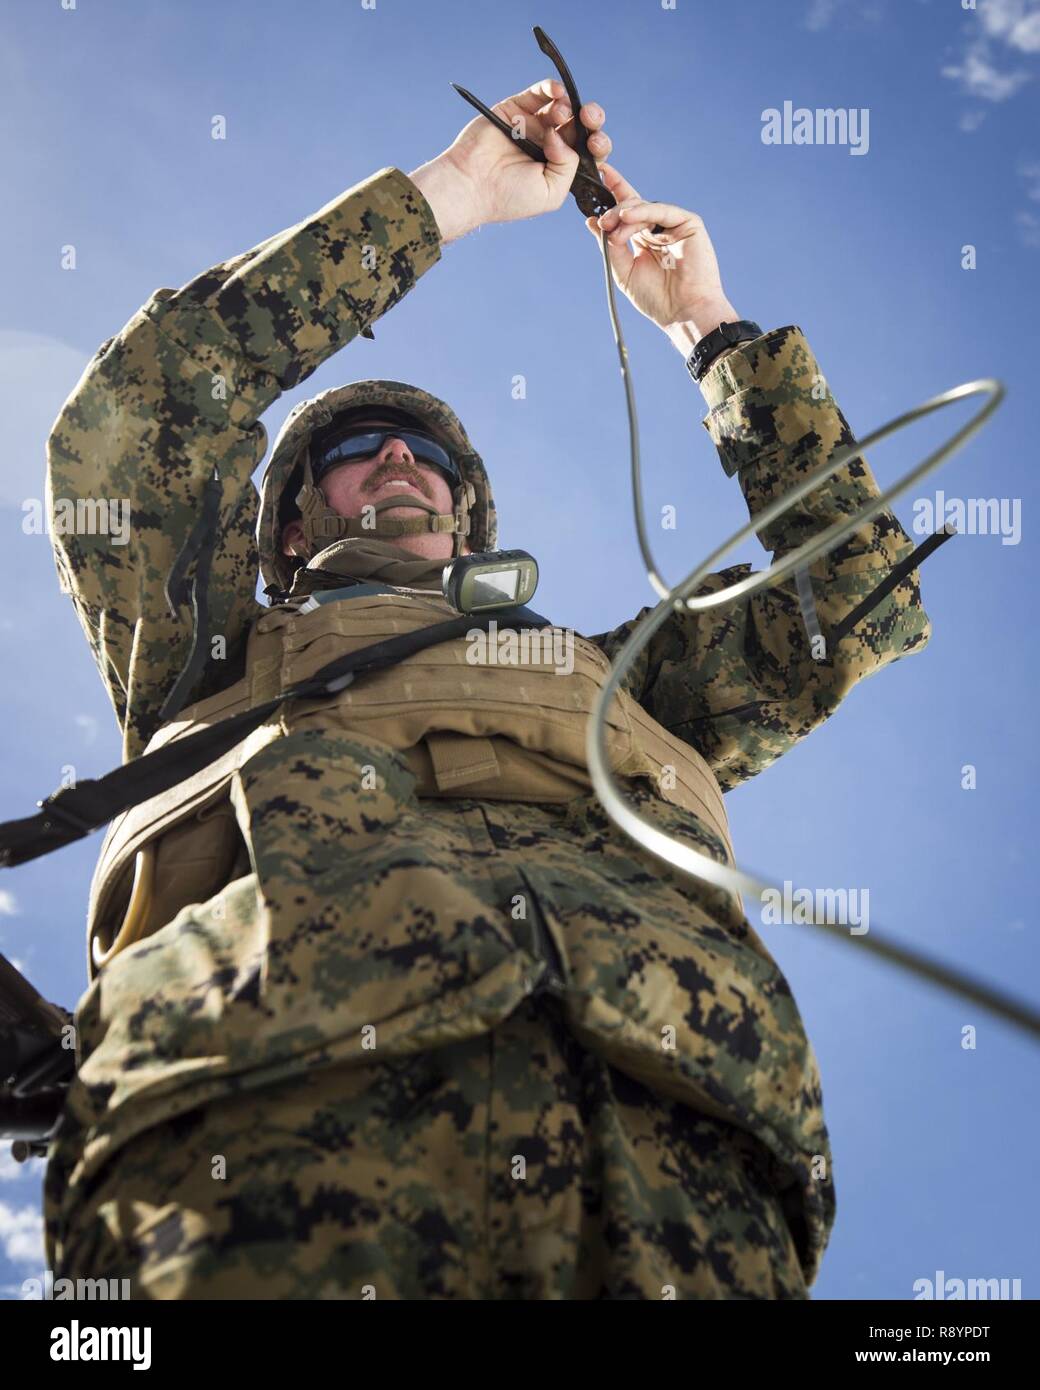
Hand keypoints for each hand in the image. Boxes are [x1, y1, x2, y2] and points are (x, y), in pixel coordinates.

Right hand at [411, 79, 612, 239]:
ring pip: (562, 107)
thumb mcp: (552, 193)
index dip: (598, 143)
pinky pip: (540, 92)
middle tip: (588, 119)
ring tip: (561, 114)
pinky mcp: (517, 109)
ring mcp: (533, 125)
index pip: (588, 150)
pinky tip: (557, 93)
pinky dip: (552, 88)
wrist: (474, 184)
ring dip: (570, 105)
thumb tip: (563, 136)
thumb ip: (570, 167)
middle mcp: (550, 145)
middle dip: (591, 120)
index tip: (595, 144)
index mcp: (561, 167)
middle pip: (580, 125)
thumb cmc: (510, 196)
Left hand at [584, 163, 736, 344]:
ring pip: (644, 207)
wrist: (682, 312)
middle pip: (633, 205)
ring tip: (613, 226)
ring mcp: (674, 225)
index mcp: (644, 239)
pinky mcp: (689, 224)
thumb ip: (609, 246)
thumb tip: (592, 222)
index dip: (616, 189)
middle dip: (614, 210)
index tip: (601, 172)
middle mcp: (659, 229)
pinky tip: (627, 217)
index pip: (628, 210)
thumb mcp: (623, 271)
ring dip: (624, 215)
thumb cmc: (656, 298)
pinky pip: (663, 210)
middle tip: (602, 221)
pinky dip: (643, 212)